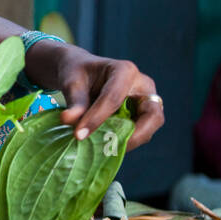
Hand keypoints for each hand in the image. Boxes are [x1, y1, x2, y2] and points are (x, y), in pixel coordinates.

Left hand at [49, 45, 164, 150]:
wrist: (83, 74)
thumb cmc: (79, 74)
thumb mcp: (72, 83)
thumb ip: (75, 101)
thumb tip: (68, 119)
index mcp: (125, 71)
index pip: (114, 97)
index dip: (97, 118)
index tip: (78, 134)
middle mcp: (142, 86)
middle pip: (152, 115)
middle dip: (134, 135)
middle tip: (108, 147)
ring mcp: (146, 102)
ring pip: (150, 128)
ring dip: (129, 141)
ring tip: (103, 148)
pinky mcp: (142, 116)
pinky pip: (140, 133)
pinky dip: (125, 141)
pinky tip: (106, 146)